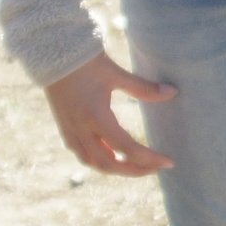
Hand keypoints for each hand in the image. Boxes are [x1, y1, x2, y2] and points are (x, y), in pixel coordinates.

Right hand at [45, 52, 175, 175]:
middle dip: (134, 170)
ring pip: (92, 162)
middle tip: (155, 168)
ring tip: (136, 166)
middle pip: (108, 164)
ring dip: (115, 168)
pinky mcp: (64, 127)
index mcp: (96, 117)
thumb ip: (144, 88)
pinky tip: (111, 154)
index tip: (169, 162)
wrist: (52, 55)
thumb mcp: (116, 74)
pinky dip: (98, 160)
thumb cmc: (86, 63)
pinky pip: (81, 153)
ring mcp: (70, 130)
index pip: (126, 148)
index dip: (149, 159)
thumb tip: (173, 92)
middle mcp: (81, 129)